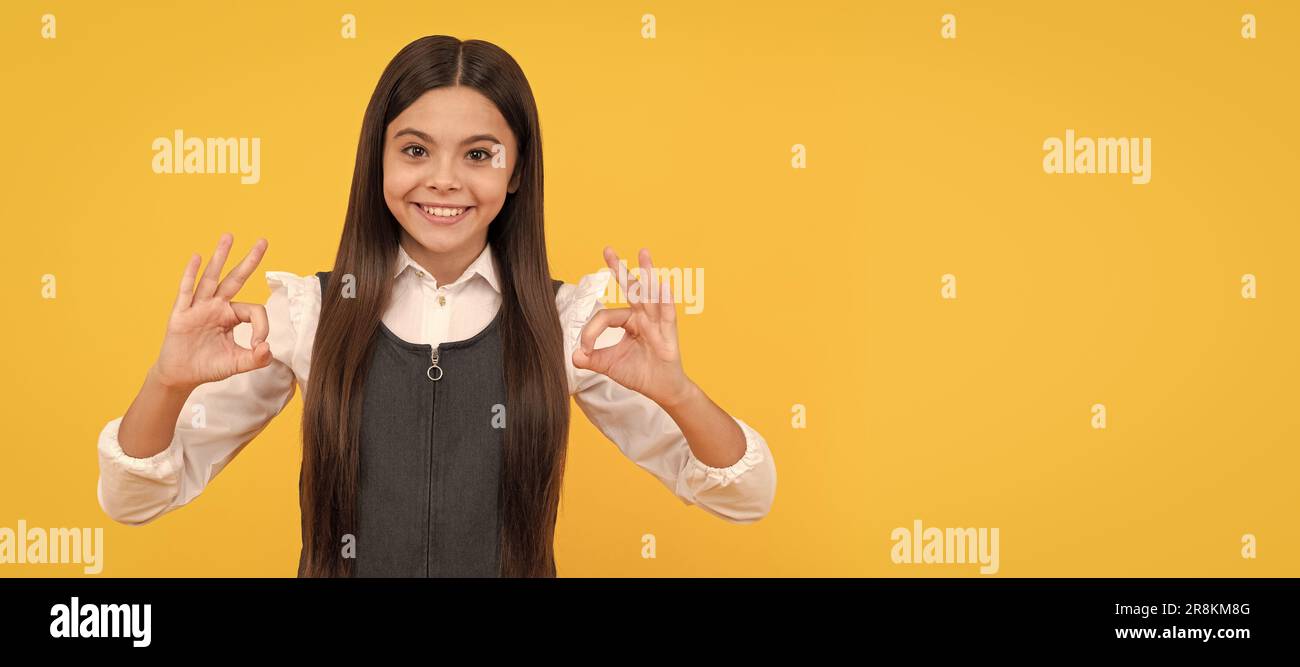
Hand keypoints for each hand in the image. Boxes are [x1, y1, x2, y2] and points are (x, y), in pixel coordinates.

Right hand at [151, 233, 271, 391]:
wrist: (182, 376)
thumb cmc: (209, 366)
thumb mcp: (236, 364)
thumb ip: (255, 359)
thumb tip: (268, 349)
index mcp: (232, 316)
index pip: (254, 310)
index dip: (262, 326)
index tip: (259, 345)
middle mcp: (216, 307)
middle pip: (235, 279)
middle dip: (249, 261)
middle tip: (263, 241)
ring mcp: (198, 308)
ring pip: (211, 278)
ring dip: (220, 257)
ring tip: (229, 236)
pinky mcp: (180, 314)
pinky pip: (186, 291)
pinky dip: (191, 274)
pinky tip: (197, 257)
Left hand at [572, 246, 695, 407]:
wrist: (662, 390)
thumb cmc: (639, 373)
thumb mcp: (610, 366)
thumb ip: (592, 359)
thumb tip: (573, 356)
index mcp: (629, 321)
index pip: (606, 316)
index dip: (592, 331)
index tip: (585, 349)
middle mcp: (643, 317)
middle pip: (631, 290)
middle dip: (619, 269)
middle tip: (607, 249)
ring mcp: (657, 324)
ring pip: (650, 296)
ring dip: (647, 274)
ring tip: (643, 253)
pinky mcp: (669, 335)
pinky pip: (667, 315)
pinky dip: (665, 300)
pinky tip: (663, 284)